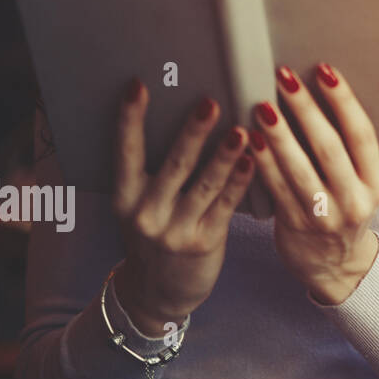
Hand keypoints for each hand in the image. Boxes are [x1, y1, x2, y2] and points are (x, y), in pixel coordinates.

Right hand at [112, 80, 254, 336]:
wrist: (157, 293)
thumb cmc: (155, 233)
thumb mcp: (142, 204)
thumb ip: (156, 170)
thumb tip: (185, 117)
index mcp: (125, 197)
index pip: (126, 152)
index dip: (130, 119)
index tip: (138, 86)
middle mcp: (146, 213)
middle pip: (174, 164)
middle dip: (192, 132)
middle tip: (209, 103)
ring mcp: (175, 230)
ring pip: (204, 185)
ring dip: (225, 155)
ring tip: (242, 129)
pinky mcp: (203, 242)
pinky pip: (225, 205)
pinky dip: (240, 182)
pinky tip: (253, 160)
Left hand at [248, 63, 378, 304]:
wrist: (335, 267)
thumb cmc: (344, 212)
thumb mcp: (360, 184)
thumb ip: (346, 151)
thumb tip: (318, 95)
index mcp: (375, 183)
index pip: (362, 134)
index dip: (344, 101)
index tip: (325, 71)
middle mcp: (355, 199)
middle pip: (330, 147)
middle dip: (307, 109)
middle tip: (285, 79)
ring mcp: (325, 216)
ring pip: (300, 168)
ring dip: (280, 134)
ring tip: (263, 105)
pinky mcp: (295, 226)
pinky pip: (276, 188)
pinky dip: (262, 162)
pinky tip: (250, 140)